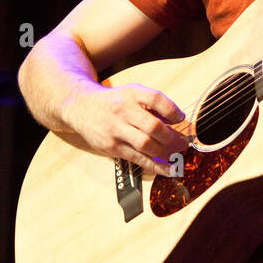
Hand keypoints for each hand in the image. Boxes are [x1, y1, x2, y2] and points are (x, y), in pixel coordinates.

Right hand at [60, 79, 188, 176]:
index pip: (156, 99)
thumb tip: (177, 121)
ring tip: (177, 155)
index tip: (181, 118)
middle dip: (171, 137)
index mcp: (132, 93)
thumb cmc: (113, 102)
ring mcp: (116, 129)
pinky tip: (169, 169)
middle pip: (152, 126)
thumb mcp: (132, 93)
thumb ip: (152, 104)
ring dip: (166, 152)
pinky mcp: (112, 146)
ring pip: (145, 144)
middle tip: (182, 143)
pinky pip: (138, 158)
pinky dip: (157, 166)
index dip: (172, 110)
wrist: (80, 107)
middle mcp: (123, 110)